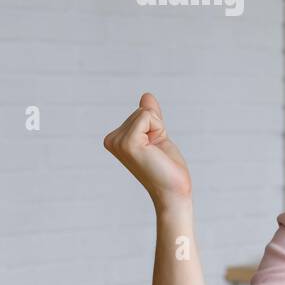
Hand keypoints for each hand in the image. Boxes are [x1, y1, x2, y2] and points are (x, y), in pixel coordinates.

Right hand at [103, 92, 192, 208]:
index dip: (156, 128)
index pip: (141, 113)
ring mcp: (118, 142)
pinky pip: (148, 116)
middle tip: (157, 152)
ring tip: (155, 153)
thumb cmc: (166, 167)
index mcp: (114, 139)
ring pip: (146, 113)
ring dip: (159, 131)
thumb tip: (146, 95)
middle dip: (157, 128)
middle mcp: (111, 140)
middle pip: (142, 112)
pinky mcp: (128, 143)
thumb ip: (150, 117)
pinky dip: (158, 130)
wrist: (173, 190)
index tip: (154, 149)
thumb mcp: (157, 135)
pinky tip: (154, 150)